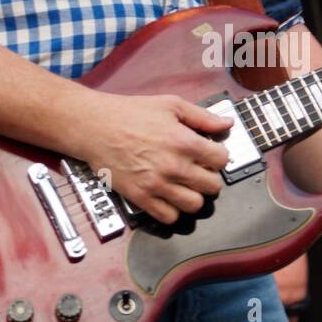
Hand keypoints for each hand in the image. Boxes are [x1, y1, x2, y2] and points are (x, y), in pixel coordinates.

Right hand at [83, 92, 230, 224]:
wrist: (94, 127)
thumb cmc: (130, 113)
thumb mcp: (170, 105)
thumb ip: (202, 117)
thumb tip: (226, 123)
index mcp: (184, 141)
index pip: (222, 160)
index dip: (219, 157)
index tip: (210, 155)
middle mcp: (174, 166)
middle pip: (213, 186)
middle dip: (210, 178)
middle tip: (199, 172)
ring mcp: (157, 185)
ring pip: (194, 206)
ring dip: (194, 196)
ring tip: (185, 186)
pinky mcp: (140, 197)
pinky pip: (169, 217)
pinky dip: (172, 210)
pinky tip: (168, 197)